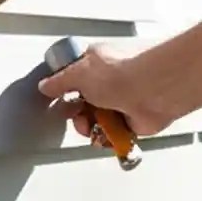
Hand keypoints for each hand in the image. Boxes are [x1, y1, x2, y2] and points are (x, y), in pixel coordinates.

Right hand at [36, 42, 176, 139]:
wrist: (156, 89)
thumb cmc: (124, 71)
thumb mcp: (78, 73)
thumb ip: (58, 82)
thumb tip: (45, 86)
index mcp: (94, 62)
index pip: (72, 77)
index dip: (62, 90)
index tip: (56, 99)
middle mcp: (108, 81)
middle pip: (82, 103)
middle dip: (75, 113)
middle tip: (76, 115)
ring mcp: (120, 101)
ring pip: (94, 120)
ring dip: (89, 126)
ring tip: (93, 124)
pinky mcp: (132, 121)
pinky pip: (112, 134)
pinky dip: (107, 137)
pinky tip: (106, 133)